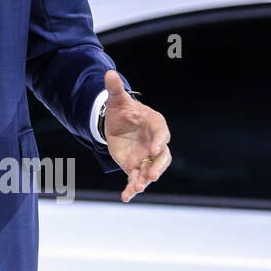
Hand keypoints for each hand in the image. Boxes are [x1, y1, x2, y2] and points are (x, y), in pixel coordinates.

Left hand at [102, 69, 170, 201]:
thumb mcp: (117, 101)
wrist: (116, 125)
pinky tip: (126, 197)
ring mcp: (146, 157)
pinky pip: (135, 179)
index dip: (159, 140)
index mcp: (155, 124)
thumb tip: (108, 73)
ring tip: (138, 188)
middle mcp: (155, 143)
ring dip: (145, 180)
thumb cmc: (122, 111)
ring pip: (150, 170)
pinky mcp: (135, 167)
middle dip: (157, 167)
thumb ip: (115, 89)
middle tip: (152, 175)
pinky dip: (131, 188)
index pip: (161, 133)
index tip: (154, 147)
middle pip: (162, 157)